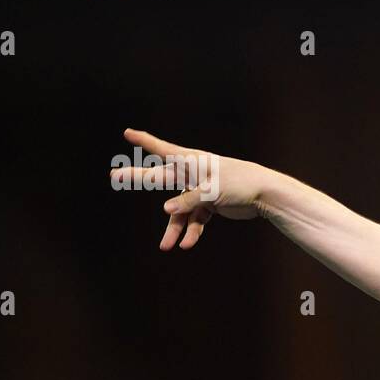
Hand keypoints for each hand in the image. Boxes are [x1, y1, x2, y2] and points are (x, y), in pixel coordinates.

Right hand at [110, 128, 274, 249]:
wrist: (264, 194)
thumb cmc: (239, 184)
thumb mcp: (211, 191)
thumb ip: (188, 200)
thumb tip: (166, 211)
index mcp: (192, 162)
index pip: (163, 150)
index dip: (145, 141)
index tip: (127, 132)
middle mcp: (193, 174)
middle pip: (161, 178)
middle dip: (138, 178)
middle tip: (114, 176)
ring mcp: (200, 190)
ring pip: (180, 210)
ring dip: (174, 228)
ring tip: (166, 246)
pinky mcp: (210, 205)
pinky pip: (196, 219)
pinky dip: (193, 231)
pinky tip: (187, 245)